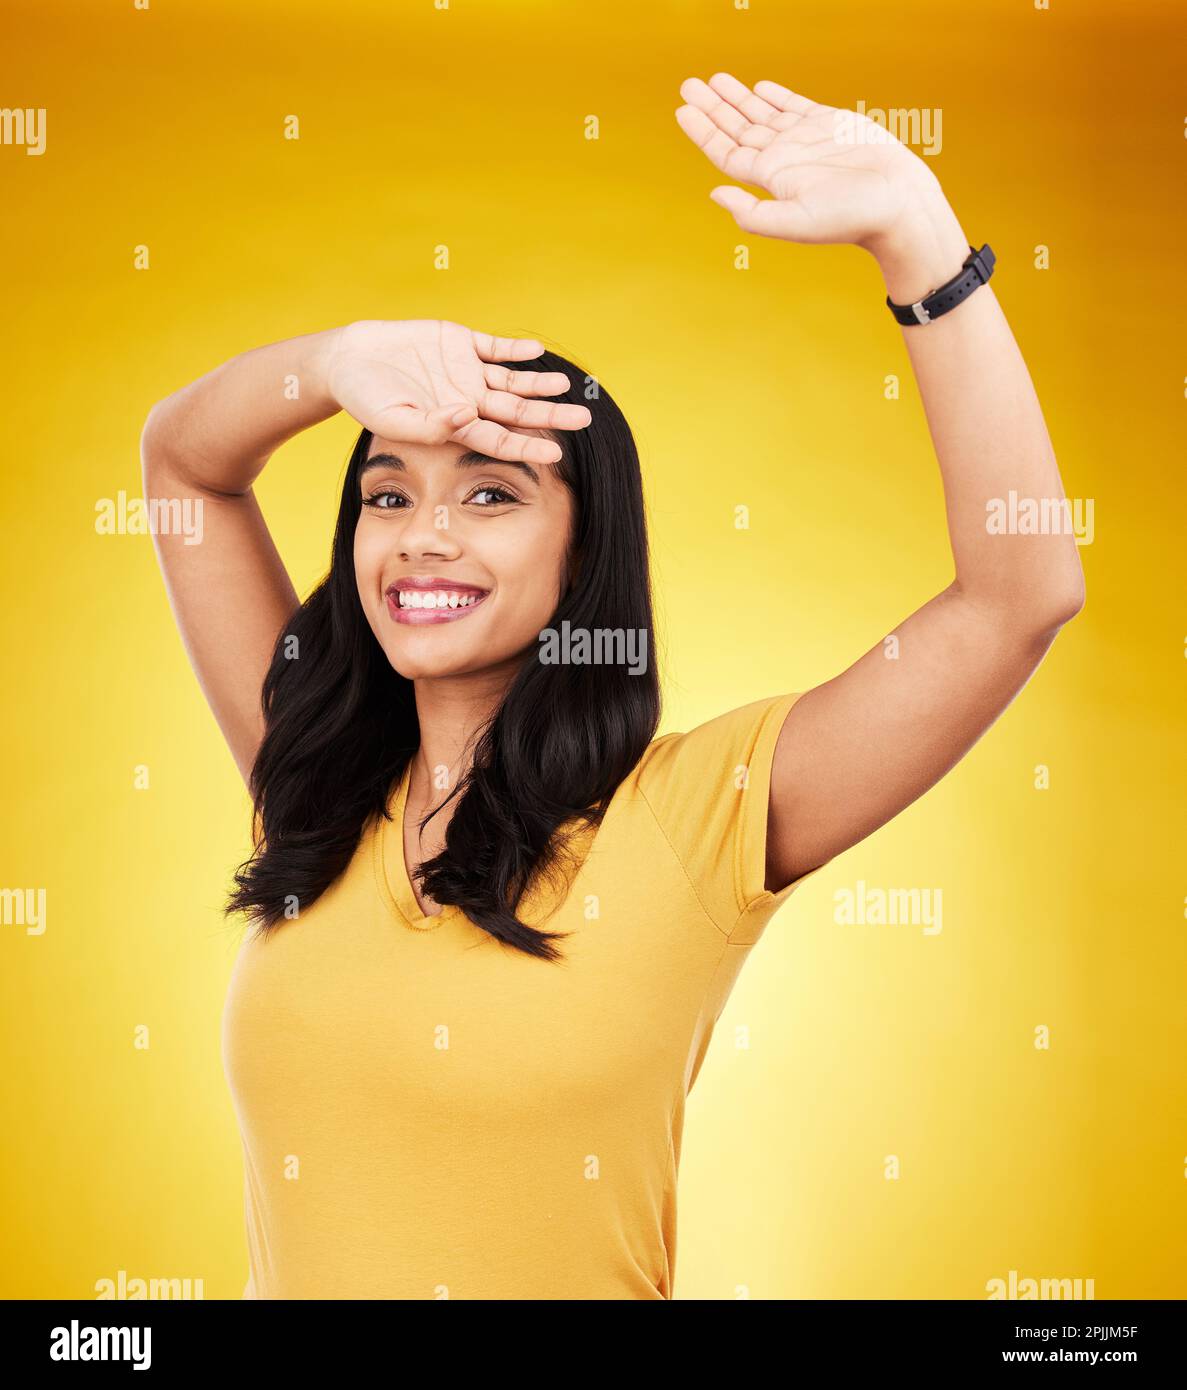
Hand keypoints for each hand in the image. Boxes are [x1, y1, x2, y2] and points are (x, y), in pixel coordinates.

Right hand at [320, 319, 591, 465]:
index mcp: (456, 426)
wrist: (348, 360)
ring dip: (539, 384)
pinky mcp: (459, 342)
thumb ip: (431, 425)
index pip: (500, 440)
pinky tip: (535, 351)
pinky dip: (514, 349)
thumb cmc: (366, 398)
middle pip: (517, 411)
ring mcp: (466, 371)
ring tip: (566, 386)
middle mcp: (468, 400)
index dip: (527, 446)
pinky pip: (493, 346)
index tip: (555, 453)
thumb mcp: (394, 419)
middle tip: (583, 420)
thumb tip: (466, 417)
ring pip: (512, 380)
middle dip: (549, 416)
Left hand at [675, 73, 955, 258]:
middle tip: (688, 84)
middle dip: (713, 107)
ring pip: (762, 114)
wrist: (898, 202)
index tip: (682, 109)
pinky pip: (795, 106)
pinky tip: (759, 88)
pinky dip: (776, 96)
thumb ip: (753, 213)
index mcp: (771, 179)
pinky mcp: (830, 125)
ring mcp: (805, 140)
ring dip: (737, 97)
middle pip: (738, 129)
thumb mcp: (795, 221)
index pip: (726, 152)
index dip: (703, 131)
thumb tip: (714, 193)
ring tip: (714, 80)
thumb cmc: (850, 218)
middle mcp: (783, 158)